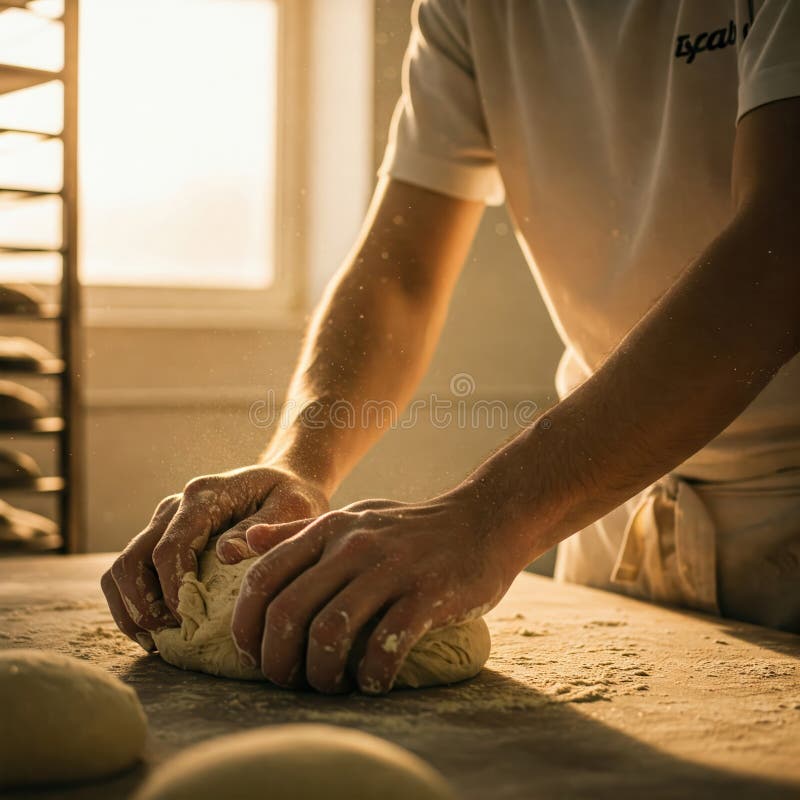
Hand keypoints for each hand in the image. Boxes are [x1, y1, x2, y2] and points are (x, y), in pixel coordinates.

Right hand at [100, 465, 328, 649]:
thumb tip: (226, 555)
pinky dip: (132, 603)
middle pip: (133, 559)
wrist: (284, 481)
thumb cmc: (292, 497)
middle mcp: (175, 507)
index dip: (172, 588)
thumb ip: (262, 529)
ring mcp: (164, 522)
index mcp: (204, 497)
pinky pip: (131, 572)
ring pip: (122, 568)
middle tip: (165, 637)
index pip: (170, 547)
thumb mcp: (291, 508)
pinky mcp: (162, 538)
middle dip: (142, 605)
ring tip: (154, 641)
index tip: (188, 620)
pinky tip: (154, 631)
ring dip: (130, 608)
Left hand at [228, 492, 517, 694]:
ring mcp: (390, 569)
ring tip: (330, 687)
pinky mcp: (426, 595)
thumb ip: (299, 532)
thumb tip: (245, 543)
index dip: (246, 624)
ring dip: (321, 675)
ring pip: (329, 633)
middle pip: (288, 612)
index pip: (263, 578)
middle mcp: (352, 546)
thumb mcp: (353, 518)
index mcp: (329, 530)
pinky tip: (375, 683)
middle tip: (288, 682)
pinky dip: (372, 676)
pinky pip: (384, 646)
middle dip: (278, 661)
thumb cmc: (411, 528)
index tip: (253, 656)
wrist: (483, 521)